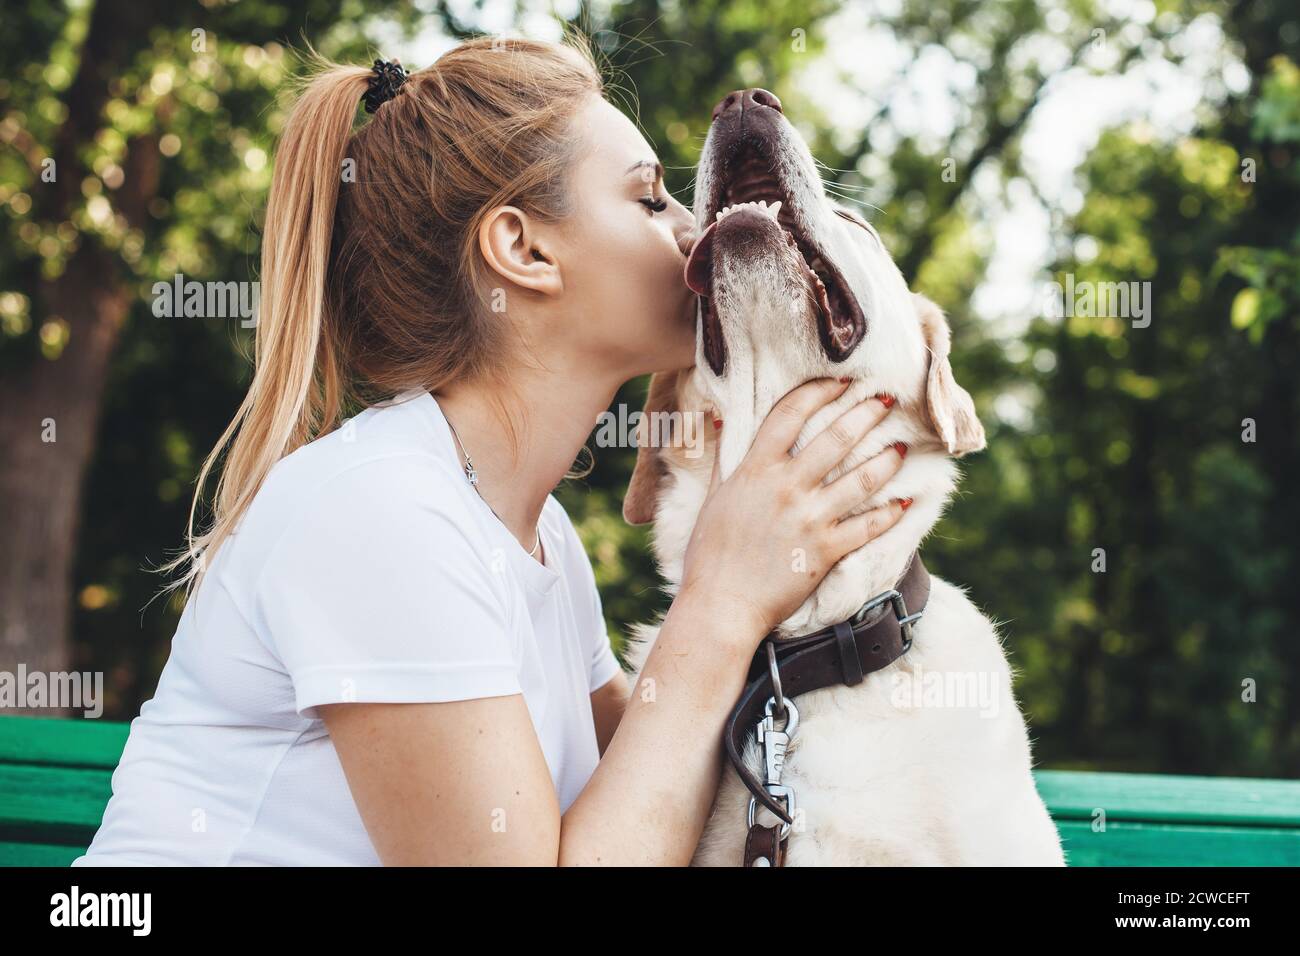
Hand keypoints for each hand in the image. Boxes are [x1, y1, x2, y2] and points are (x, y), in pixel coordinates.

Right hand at [678, 378, 907, 645]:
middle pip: (835, 438)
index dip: (817, 392)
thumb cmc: (710, 553)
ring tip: (900, 445)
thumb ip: (722, 457)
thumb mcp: (713, 498)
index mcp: (755, 470)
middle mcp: (787, 487)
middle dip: (865, 413)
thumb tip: (721, 419)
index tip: (838, 381)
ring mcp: (809, 519)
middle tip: (885, 398)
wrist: (721, 605)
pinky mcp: (826, 550)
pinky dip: (889, 513)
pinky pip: (867, 526)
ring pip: (860, 478)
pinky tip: (904, 501)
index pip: (789, 414)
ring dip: (885, 458)